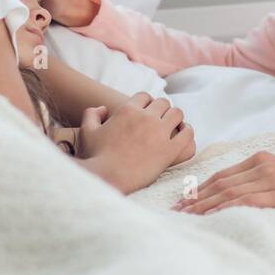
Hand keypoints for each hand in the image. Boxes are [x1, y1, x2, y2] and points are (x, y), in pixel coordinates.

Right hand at [78, 94, 195, 193]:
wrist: (108, 179)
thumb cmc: (95, 157)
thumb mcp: (87, 131)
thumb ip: (92, 114)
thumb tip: (103, 107)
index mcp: (127, 110)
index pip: (145, 96)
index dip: (147, 103)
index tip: (148, 111)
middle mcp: (146, 117)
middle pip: (163, 103)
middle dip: (162, 109)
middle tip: (162, 119)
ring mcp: (159, 133)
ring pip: (177, 113)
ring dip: (176, 117)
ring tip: (174, 125)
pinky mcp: (170, 150)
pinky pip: (187, 133)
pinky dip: (187, 131)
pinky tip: (183, 135)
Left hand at [171, 151, 274, 214]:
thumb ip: (255, 178)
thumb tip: (228, 194)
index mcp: (259, 159)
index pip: (221, 175)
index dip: (200, 188)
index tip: (183, 200)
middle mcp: (261, 166)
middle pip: (220, 183)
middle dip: (196, 198)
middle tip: (176, 211)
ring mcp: (270, 180)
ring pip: (228, 192)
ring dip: (205, 206)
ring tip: (188, 217)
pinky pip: (246, 201)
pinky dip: (226, 208)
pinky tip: (212, 216)